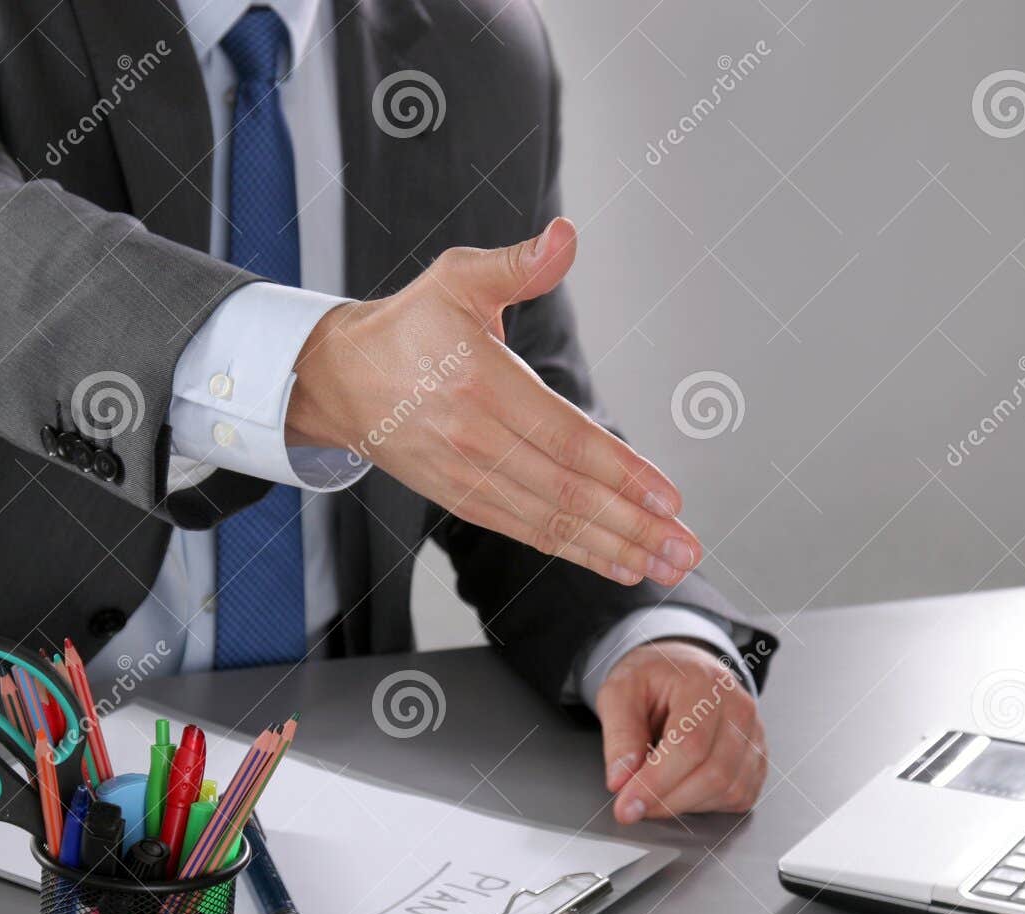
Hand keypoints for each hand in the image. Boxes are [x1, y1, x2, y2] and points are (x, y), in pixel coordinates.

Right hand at [288, 217, 701, 586]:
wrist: (339, 380)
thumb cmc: (409, 326)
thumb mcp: (458, 279)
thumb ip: (518, 265)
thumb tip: (566, 238)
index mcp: (482, 385)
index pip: (565, 439)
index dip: (622, 473)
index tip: (669, 498)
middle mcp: (475, 440)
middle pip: (567, 492)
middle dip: (634, 525)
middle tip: (685, 548)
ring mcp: (467, 477)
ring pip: (552, 522)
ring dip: (615, 548)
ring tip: (666, 564)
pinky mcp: (462, 499)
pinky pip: (528, 531)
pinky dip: (576, 551)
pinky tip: (618, 561)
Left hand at [596, 640, 767, 822]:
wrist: (682, 667)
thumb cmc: (653, 677)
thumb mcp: (619, 692)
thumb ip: (619, 735)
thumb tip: (621, 780)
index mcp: (704, 683)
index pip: (688, 744)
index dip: (656, 783)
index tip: (627, 805)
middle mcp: (738, 708)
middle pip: (713, 773)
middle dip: (667, 800)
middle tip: (633, 806)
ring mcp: (753, 733)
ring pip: (728, 790)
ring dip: (685, 805)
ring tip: (653, 792)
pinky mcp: (757, 757)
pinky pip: (739, 796)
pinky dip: (706, 805)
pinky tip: (681, 791)